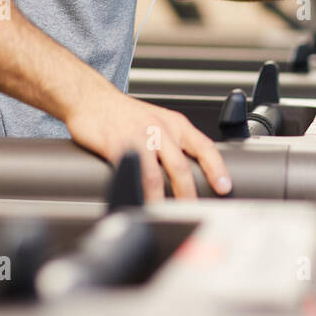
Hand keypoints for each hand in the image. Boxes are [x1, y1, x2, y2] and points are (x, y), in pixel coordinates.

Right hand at [64, 84, 232, 201]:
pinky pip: (128, 173)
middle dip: (188, 194)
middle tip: (193, 213)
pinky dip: (133, 192)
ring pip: (154, 175)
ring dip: (159, 200)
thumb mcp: (158, 121)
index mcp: (175, 124)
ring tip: (164, 217)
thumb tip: (192, 175)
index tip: (224, 188)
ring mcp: (137, 137)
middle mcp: (159, 128)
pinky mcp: (114, 145)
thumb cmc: (125, 114)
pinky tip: (135, 203)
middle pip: (180, 166)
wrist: (91, 97)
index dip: (217, 169)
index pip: (204, 146)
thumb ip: (175, 144)